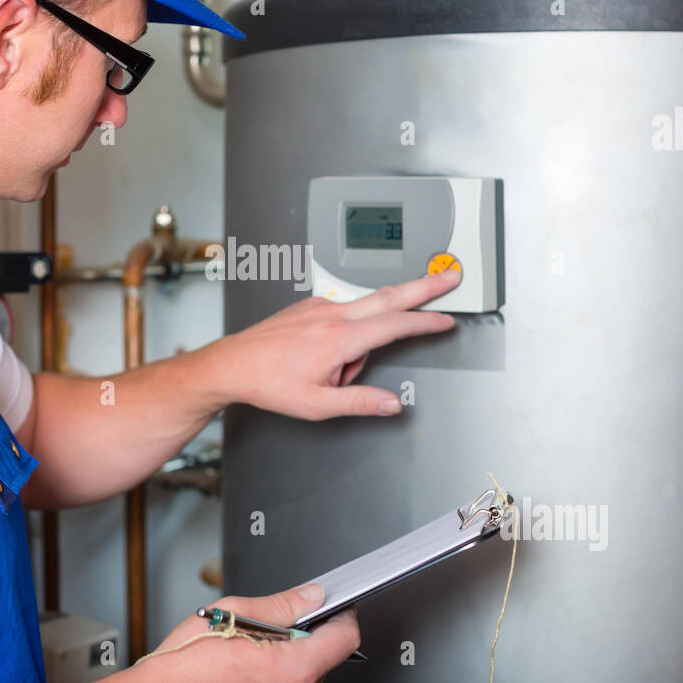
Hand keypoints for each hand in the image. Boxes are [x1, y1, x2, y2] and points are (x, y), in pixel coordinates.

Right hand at [127, 583, 358, 682]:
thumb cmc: (185, 665)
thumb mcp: (233, 613)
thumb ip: (281, 604)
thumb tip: (310, 595)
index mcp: (292, 669)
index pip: (344, 637)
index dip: (341, 613)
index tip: (333, 603)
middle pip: (324, 655)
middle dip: (306, 633)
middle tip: (272, 622)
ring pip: (305, 672)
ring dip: (288, 654)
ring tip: (250, 646)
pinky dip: (276, 673)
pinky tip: (247, 665)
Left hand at [213, 269, 459, 419]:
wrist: (232, 365)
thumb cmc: (268, 382)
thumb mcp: (317, 405)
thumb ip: (360, 402)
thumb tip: (392, 403)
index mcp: (338, 338)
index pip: (394, 324)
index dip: (426, 321)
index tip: (446, 319)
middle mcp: (330, 315)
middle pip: (389, 296)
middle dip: (424, 287)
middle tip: (450, 276)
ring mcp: (319, 307)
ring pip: (361, 318)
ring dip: (361, 343)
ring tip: (331, 374)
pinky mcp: (310, 307)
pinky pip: (341, 319)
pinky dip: (344, 339)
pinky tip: (321, 360)